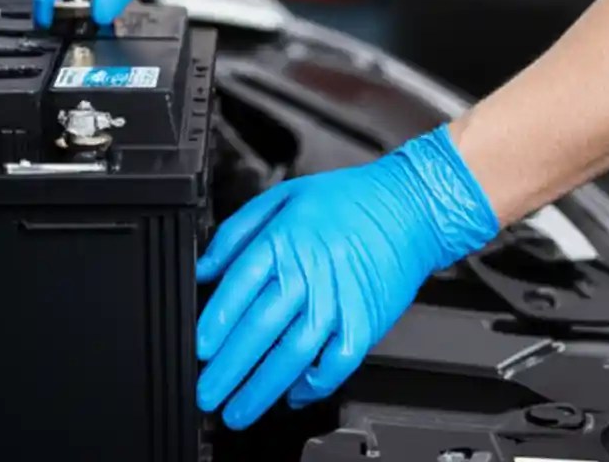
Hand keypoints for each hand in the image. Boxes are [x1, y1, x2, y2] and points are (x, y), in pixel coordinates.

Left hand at [195, 125, 498, 428]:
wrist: (409, 206)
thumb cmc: (345, 200)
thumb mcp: (280, 198)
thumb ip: (235, 234)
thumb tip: (203, 269)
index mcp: (281, 242)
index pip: (240, 287)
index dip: (217, 322)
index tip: (199, 348)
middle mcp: (308, 274)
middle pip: (260, 327)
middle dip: (229, 367)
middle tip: (207, 393)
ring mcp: (339, 302)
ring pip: (294, 353)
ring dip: (263, 387)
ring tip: (238, 410)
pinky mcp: (365, 321)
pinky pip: (338, 362)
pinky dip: (315, 384)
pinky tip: (293, 396)